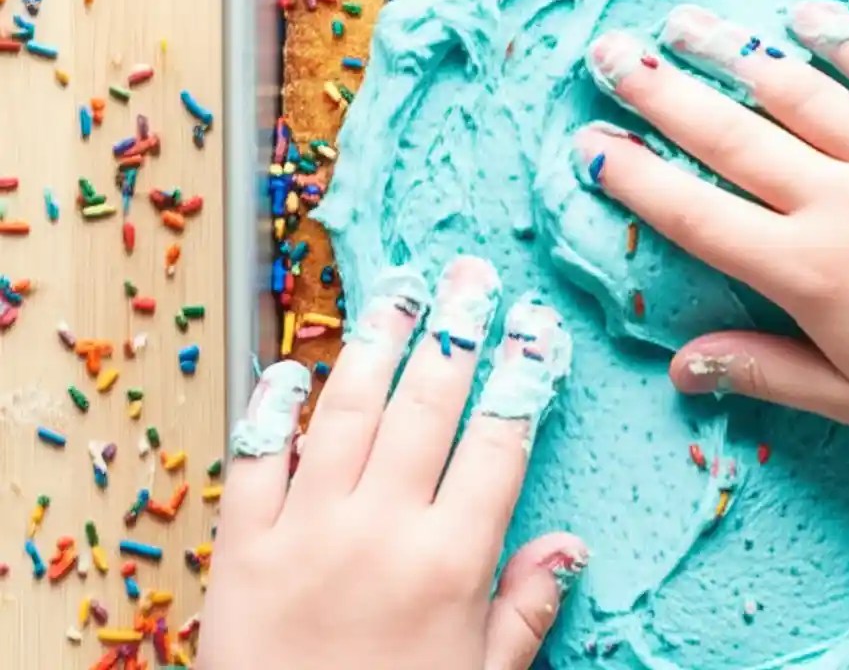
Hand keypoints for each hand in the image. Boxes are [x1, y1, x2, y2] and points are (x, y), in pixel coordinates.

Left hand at [201, 257, 581, 668]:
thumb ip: (524, 609)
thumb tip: (570, 545)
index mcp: (449, 562)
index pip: (497, 443)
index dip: (520, 377)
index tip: (533, 330)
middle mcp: (381, 529)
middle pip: (428, 406)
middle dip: (456, 331)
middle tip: (471, 276)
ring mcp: (306, 529)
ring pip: (349, 411)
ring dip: (379, 342)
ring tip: (402, 290)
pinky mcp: (242, 544)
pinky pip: (256, 457)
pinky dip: (273, 406)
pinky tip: (293, 367)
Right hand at [575, 1, 848, 443]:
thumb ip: (762, 372)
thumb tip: (681, 366)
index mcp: (807, 273)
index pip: (698, 215)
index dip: (636, 178)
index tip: (590, 148)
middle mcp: (841, 206)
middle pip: (732, 138)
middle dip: (661, 95)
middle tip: (609, 57)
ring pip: (800, 95)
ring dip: (734, 55)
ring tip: (683, 25)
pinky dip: (846, 44)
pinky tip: (803, 19)